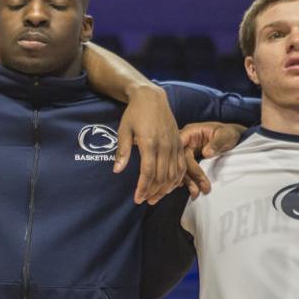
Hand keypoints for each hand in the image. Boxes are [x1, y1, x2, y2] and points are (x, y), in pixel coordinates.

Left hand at [114, 85, 183, 204]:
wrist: (151, 97)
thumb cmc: (134, 114)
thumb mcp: (124, 130)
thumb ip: (122, 151)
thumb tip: (117, 170)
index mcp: (150, 143)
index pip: (148, 172)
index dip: (143, 188)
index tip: (137, 199)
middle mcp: (165, 145)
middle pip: (162, 176)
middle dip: (153, 191)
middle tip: (145, 201)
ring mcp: (174, 144)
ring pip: (174, 173)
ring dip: (165, 188)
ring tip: (155, 197)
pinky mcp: (179, 143)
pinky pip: (182, 165)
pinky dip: (177, 178)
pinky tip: (170, 186)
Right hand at [177, 121, 244, 197]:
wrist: (233, 138)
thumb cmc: (229, 134)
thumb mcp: (226, 135)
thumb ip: (217, 143)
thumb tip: (206, 153)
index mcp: (190, 132)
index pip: (180, 147)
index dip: (185, 162)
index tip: (196, 176)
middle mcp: (185, 142)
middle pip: (180, 160)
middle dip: (189, 176)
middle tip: (202, 189)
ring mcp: (186, 152)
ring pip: (181, 169)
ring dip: (188, 182)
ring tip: (197, 194)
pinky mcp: (188, 161)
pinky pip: (184, 172)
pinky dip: (188, 182)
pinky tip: (193, 190)